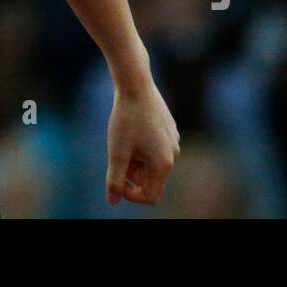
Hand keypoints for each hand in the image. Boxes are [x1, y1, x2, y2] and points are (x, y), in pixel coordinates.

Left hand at [106, 79, 179, 205]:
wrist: (135, 85)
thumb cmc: (126, 119)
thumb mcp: (116, 152)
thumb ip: (115, 180)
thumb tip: (113, 201)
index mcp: (163, 164)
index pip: (150, 196)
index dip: (131, 194)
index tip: (116, 180)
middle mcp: (174, 154)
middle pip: (151, 179)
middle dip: (132, 173)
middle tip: (117, 154)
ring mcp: (174, 141)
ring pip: (152, 162)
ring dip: (136, 159)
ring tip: (123, 140)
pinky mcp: (170, 129)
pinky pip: (155, 147)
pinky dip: (142, 146)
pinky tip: (131, 128)